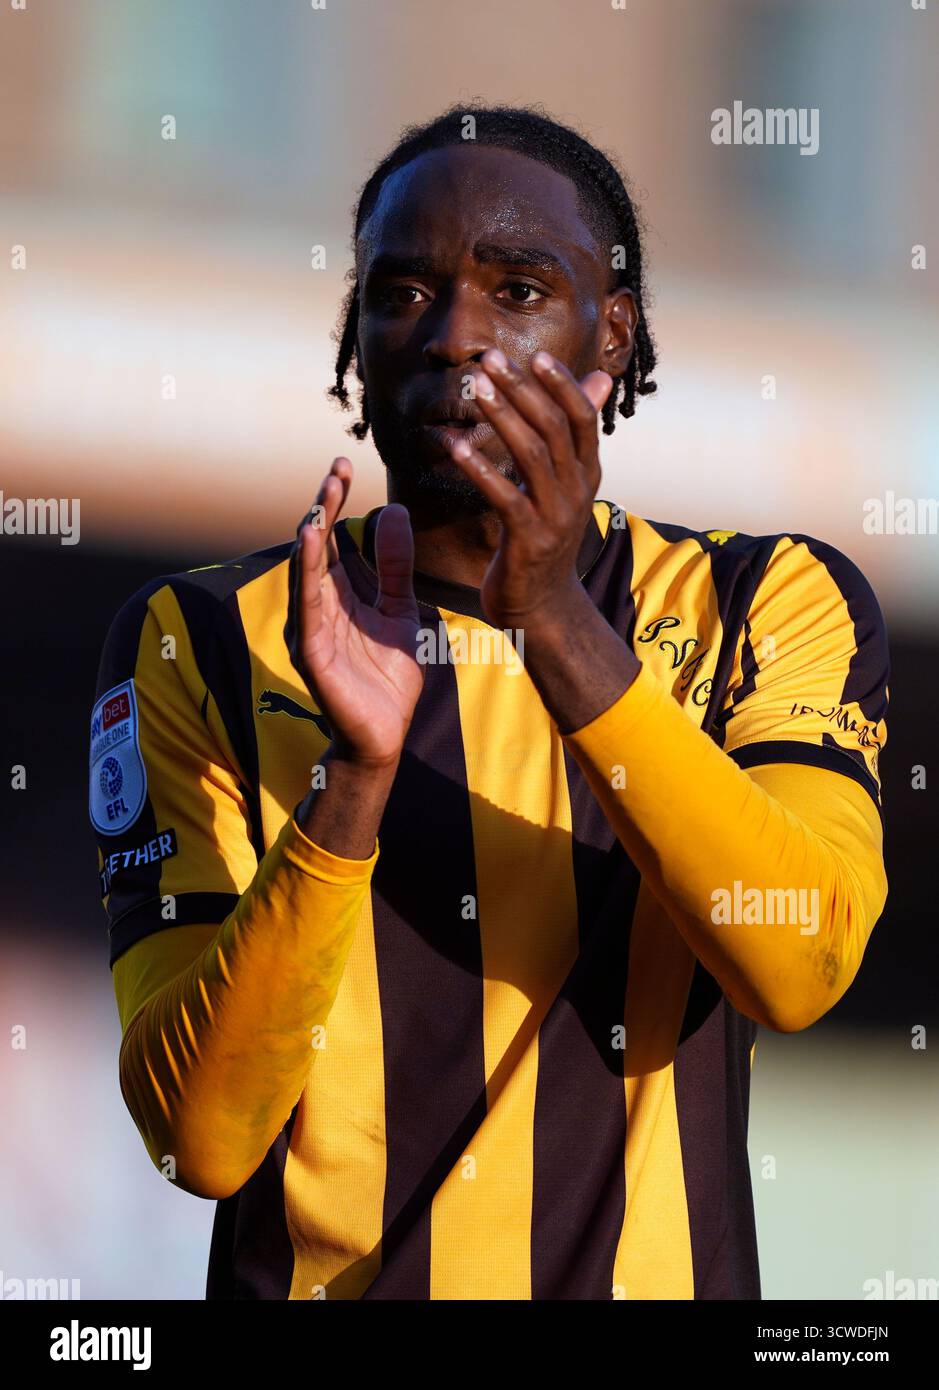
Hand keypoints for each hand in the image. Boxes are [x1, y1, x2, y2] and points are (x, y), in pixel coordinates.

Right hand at [284, 458, 424, 767]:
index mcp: (339, 594)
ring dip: (313, 533)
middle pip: (317, 547)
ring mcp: (310, 628)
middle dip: (324, 507)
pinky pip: (307, 607)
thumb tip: (394, 512)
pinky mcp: (310, 652)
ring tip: (322, 497)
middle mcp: (318, 605)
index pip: (333, 539)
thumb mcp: (400, 609)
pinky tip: (310, 542)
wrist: (385, 735)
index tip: (344, 464)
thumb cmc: (387, 676)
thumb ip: (395, 566)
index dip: (337, 502)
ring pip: (307, 572)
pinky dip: (306, 574)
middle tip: (336, 469)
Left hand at [445, 348, 613, 632]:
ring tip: (476, 388)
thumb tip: (601, 379)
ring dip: (503, 417)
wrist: (542, 606)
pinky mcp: (530, 541)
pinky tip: (455, 445)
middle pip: (556, 427)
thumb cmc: (545, 538)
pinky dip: (480, 469)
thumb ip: (575, 433)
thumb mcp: (567, 483)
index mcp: (587, 472)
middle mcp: (578, 490)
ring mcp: (556, 516)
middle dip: (524, 389)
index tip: (537, 355)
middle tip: (491, 359)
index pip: (583, 418)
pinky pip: (506, 497)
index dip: (563, 385)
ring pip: (534, 455)